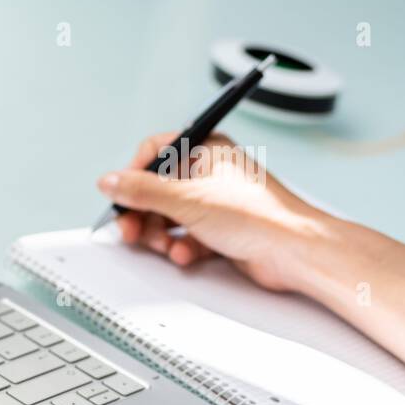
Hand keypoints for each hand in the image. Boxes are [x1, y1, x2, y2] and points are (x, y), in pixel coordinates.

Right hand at [97, 131, 326, 292]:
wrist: (296, 252)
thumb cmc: (258, 216)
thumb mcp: (187, 200)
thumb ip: (141, 191)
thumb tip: (109, 181)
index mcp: (206, 149)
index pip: (155, 152)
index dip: (134, 176)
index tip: (121, 198)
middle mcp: (210, 172)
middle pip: (157, 190)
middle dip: (144, 214)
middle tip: (132, 231)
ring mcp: (216, 202)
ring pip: (169, 216)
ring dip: (161, 235)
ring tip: (165, 246)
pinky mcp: (221, 229)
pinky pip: (187, 235)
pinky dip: (182, 247)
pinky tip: (187, 254)